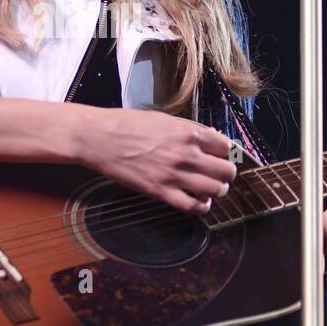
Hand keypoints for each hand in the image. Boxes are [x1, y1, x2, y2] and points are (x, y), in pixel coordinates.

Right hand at [73, 106, 236, 213]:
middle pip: (226, 171)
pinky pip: (193, 207)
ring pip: (215, 190)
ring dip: (217, 190)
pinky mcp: (160, 192)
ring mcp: (174, 175)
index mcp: (188, 132)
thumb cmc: (127, 124)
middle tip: (219, 174)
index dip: (224, 152)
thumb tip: (209, 137)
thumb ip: (188, 130)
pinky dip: (201, 207)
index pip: (225, 146)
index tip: (219, 155)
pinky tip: (199, 202)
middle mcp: (186, 154)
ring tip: (211, 189)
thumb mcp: (163, 118)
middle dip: (226, 173)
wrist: (100, 138)